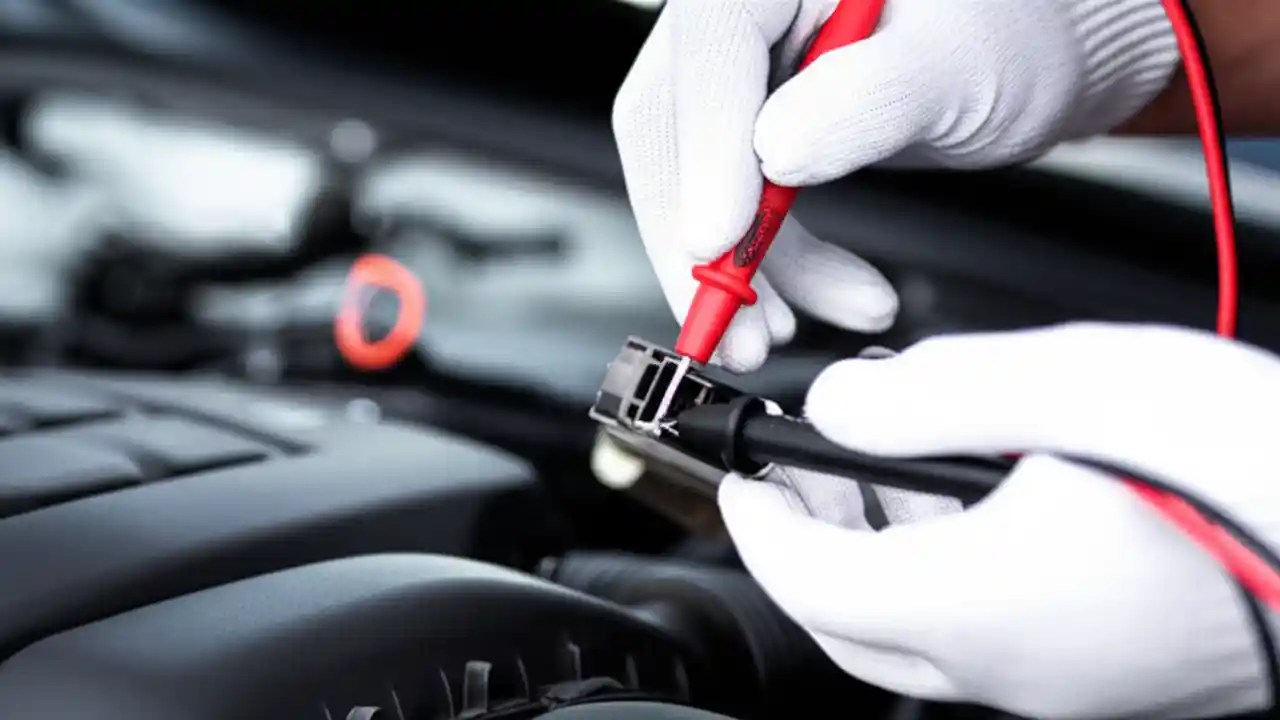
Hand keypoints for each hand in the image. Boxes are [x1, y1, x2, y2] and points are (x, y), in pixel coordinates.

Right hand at [612, 0, 1178, 371]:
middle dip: (704, 244)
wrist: (1025, 61)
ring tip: (790, 329)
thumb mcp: (957, 65)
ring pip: (697, 182)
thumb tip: (776, 153)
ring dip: (744, 273)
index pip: (713, 49)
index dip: (702, 152)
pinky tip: (825, 294)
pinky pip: (735, 205)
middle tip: (734, 327)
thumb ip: (869, 99)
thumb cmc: (1008, 37)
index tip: (716, 243)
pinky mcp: (749, 128)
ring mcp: (740, 74)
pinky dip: (773, 265)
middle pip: (674, 127)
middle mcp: (743, 14)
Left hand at [719, 323, 1279, 718]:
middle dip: (810, 543)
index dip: (759, 525)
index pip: (809, 581)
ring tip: (897, 468)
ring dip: (880, 556)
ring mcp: (1063, 688)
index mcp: (978, 601)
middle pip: (851, 623)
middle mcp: (1009, 667)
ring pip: (917, 634)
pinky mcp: (1109, 681)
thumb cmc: (1252, 475)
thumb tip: (848, 403)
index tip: (743, 479)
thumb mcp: (1080, 386)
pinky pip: (987, 642)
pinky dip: (947, 579)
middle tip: (805, 473)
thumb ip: (938, 391)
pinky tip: (984, 507)